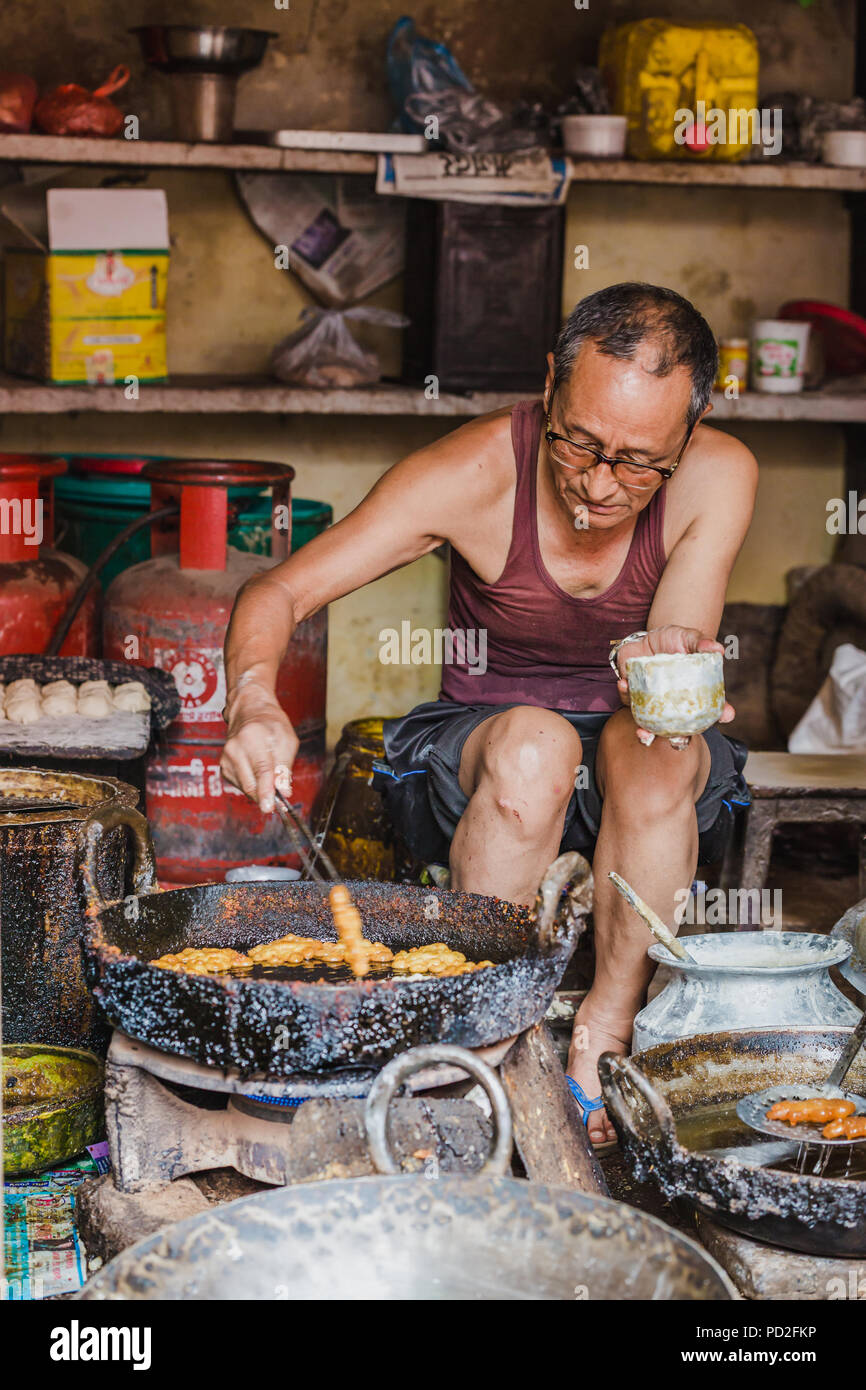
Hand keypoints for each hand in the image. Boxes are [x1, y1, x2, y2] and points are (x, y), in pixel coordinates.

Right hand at [220, 681, 297, 813]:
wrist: (249, 711)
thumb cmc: (271, 724)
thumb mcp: (287, 741)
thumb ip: (285, 768)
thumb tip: (283, 791)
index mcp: (253, 738)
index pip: (261, 770)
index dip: (266, 792)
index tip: (269, 808)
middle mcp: (235, 749)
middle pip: (251, 784)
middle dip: (266, 795)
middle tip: (279, 797)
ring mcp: (226, 758)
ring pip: (246, 788)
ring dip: (260, 788)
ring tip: (268, 770)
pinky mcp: (223, 767)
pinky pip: (241, 785)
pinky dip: (252, 784)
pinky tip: (257, 770)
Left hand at [615, 625, 734, 746]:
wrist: (644, 638)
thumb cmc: (670, 640)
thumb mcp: (686, 637)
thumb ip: (700, 642)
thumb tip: (718, 649)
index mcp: (694, 694)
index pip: (713, 709)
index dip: (722, 714)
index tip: (727, 715)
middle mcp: (675, 706)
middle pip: (682, 730)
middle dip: (681, 741)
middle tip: (679, 742)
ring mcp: (653, 705)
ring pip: (652, 728)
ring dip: (646, 735)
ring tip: (644, 734)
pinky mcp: (632, 697)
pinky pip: (628, 701)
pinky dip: (626, 694)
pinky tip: (624, 684)